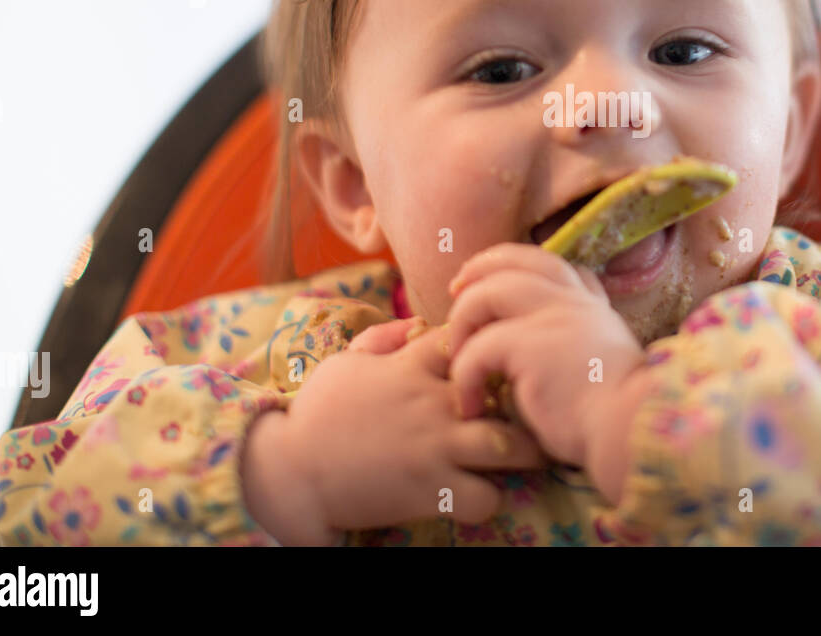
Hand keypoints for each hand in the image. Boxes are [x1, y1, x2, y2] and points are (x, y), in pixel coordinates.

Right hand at [241, 318, 548, 544]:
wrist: (292, 471)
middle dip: (523, 400)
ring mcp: (434, 447)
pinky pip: (484, 497)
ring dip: (523, 452)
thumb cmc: (317, 413)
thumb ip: (383, 337)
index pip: (470, 339)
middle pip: (504, 390)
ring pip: (508, 445)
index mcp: (411, 366)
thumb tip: (415, 322)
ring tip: (525, 454)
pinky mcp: (430, 490)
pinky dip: (489, 498)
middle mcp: (431, 402)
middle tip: (528, 412)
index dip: (489, 348)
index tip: (491, 364)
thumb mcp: (346, 361)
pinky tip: (480, 492)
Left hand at [444, 243, 646, 468]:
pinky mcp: (531, 345)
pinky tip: (471, 403)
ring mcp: (553, 317)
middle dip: (478, 271)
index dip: (515, 267)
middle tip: (455, 294)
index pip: (553, 265)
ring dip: (463, 321)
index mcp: (592, 306)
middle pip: (516, 260)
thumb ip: (579, 346)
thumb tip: (548, 356)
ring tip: (457, 357)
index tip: (492, 284)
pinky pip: (478, 348)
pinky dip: (464, 375)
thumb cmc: (619, 416)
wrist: (633, 432)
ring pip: (488, 292)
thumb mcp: (604, 363)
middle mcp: (574, 302)